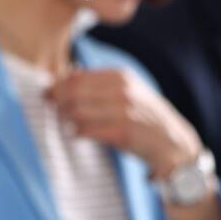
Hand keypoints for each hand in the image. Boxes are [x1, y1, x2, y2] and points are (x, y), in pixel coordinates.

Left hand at [47, 69, 220, 219]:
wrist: (173, 144)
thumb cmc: (144, 119)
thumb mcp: (127, 93)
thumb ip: (100, 85)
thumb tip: (68, 75)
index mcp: (121, 77)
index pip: (78, 77)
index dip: (57, 86)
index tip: (46, 94)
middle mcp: (123, 91)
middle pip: (75, 93)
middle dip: (58, 102)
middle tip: (53, 110)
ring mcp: (125, 112)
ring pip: (79, 111)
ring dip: (67, 118)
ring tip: (65, 123)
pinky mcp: (125, 133)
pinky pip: (90, 131)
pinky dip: (79, 133)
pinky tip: (76, 135)